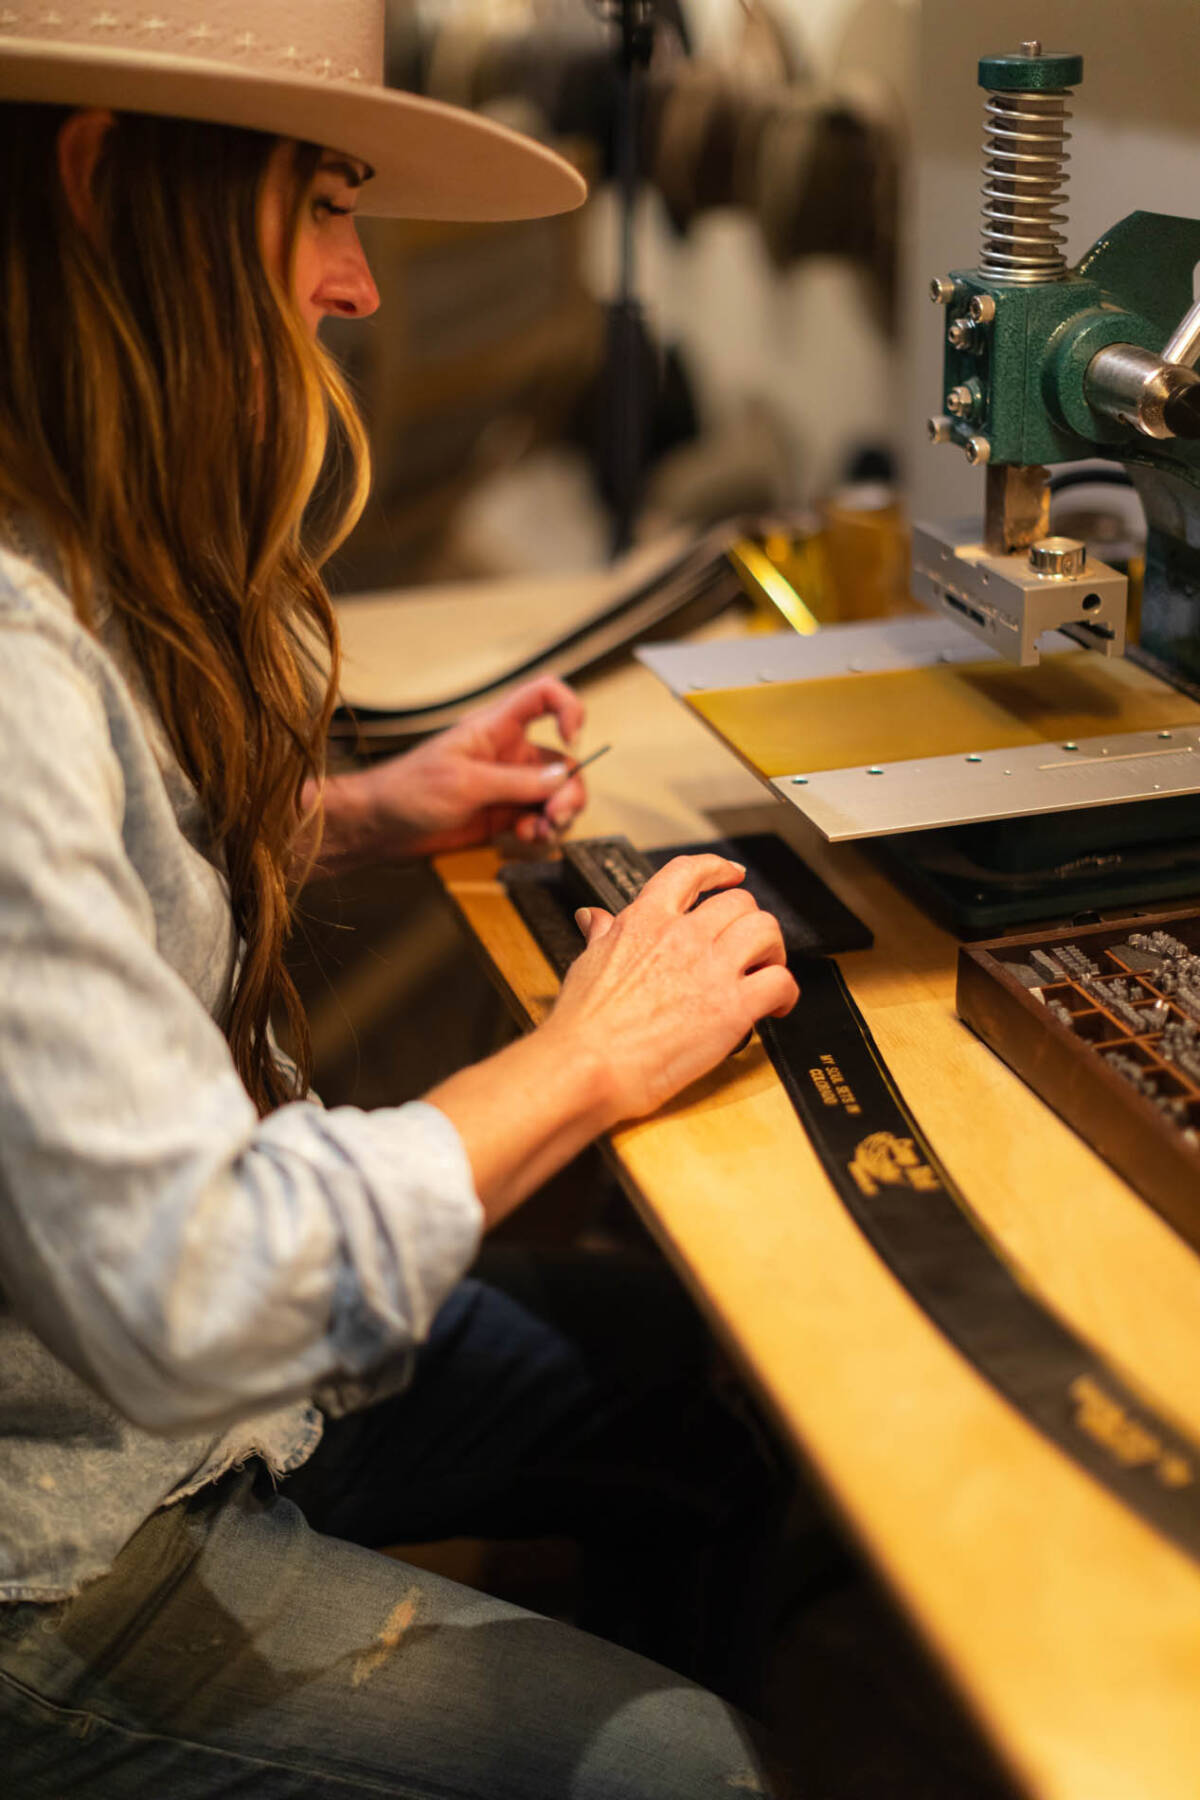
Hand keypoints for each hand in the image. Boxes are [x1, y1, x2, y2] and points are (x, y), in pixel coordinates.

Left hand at [317, 678, 588, 868]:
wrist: (380, 826)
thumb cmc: (406, 791)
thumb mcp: (464, 782)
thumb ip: (516, 782)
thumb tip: (562, 779)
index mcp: (496, 728)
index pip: (543, 696)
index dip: (568, 707)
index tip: (572, 738)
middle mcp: (508, 753)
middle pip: (562, 761)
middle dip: (569, 790)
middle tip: (555, 816)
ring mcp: (508, 785)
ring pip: (556, 795)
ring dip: (557, 816)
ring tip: (538, 832)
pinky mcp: (503, 814)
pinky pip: (539, 819)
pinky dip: (540, 831)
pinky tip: (524, 837)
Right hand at [544, 853, 798, 1122]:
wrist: (586, 1066)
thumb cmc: (582, 1026)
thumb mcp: (587, 964)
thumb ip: (601, 936)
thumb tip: (593, 918)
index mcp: (645, 921)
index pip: (690, 873)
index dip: (718, 869)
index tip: (731, 875)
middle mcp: (682, 936)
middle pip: (740, 903)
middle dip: (749, 922)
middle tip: (749, 946)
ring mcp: (710, 968)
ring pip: (766, 931)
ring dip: (772, 950)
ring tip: (765, 971)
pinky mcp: (732, 1006)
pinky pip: (780, 982)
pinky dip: (786, 993)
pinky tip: (777, 1006)